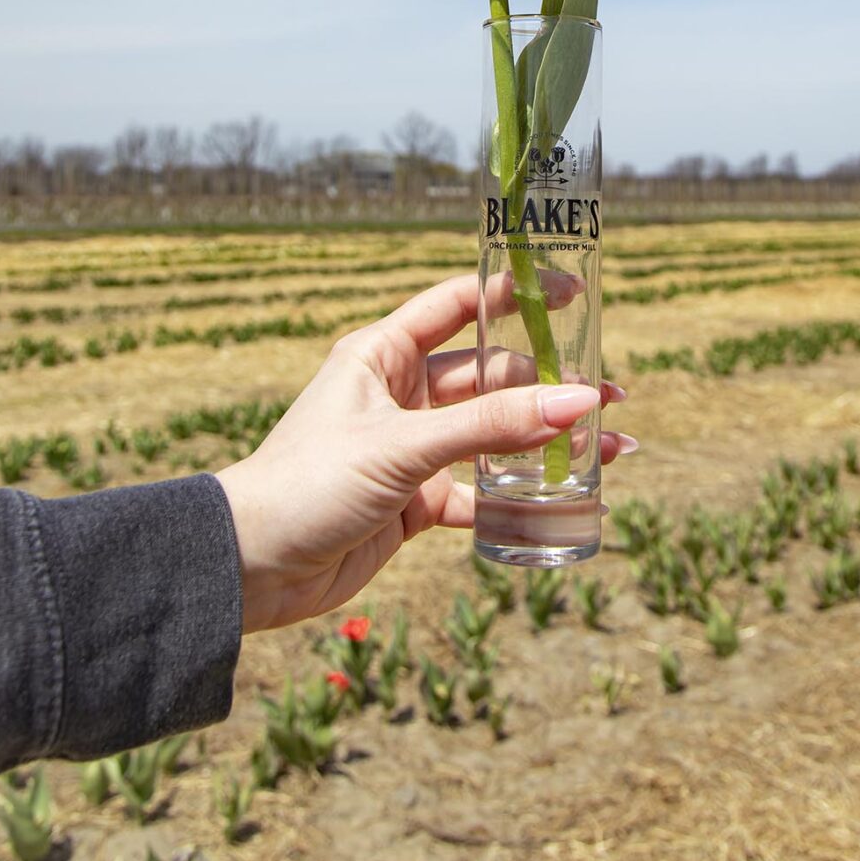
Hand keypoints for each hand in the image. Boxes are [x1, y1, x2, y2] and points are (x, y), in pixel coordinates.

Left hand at [214, 270, 632, 630]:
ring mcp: (410, 449)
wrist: (250, 567)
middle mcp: (399, 394)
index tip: (572, 293)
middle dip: (547, 385)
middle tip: (607, 397)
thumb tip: (576, 401)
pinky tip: (564, 505)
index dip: (513, 295)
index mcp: (382, 354)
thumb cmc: (308, 483)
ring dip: (543, 442)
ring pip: (492, 436)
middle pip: (489, 376)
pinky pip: (478, 492)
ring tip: (609, 448)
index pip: (459, 305)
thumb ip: (489, 425)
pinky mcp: (414, 501)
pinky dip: (516, 499)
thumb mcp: (403, 447)